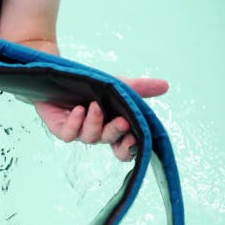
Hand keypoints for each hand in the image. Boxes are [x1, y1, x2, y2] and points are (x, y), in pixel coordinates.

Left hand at [34, 77, 168, 160]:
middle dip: (116, 133)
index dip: (129, 148)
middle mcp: (96, 133)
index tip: (135, 138)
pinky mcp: (60, 128)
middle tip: (121, 121)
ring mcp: (78, 132)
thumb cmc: (88, 85)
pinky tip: (78, 110)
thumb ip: (138, 87)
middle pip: (109, 142)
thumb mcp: (116, 84)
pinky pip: (68, 134)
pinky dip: (75, 122)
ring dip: (94, 123)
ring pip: (90, 137)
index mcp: (112, 127)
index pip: (124, 148)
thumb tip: (165, 85)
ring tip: (95, 105)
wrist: (58, 76)